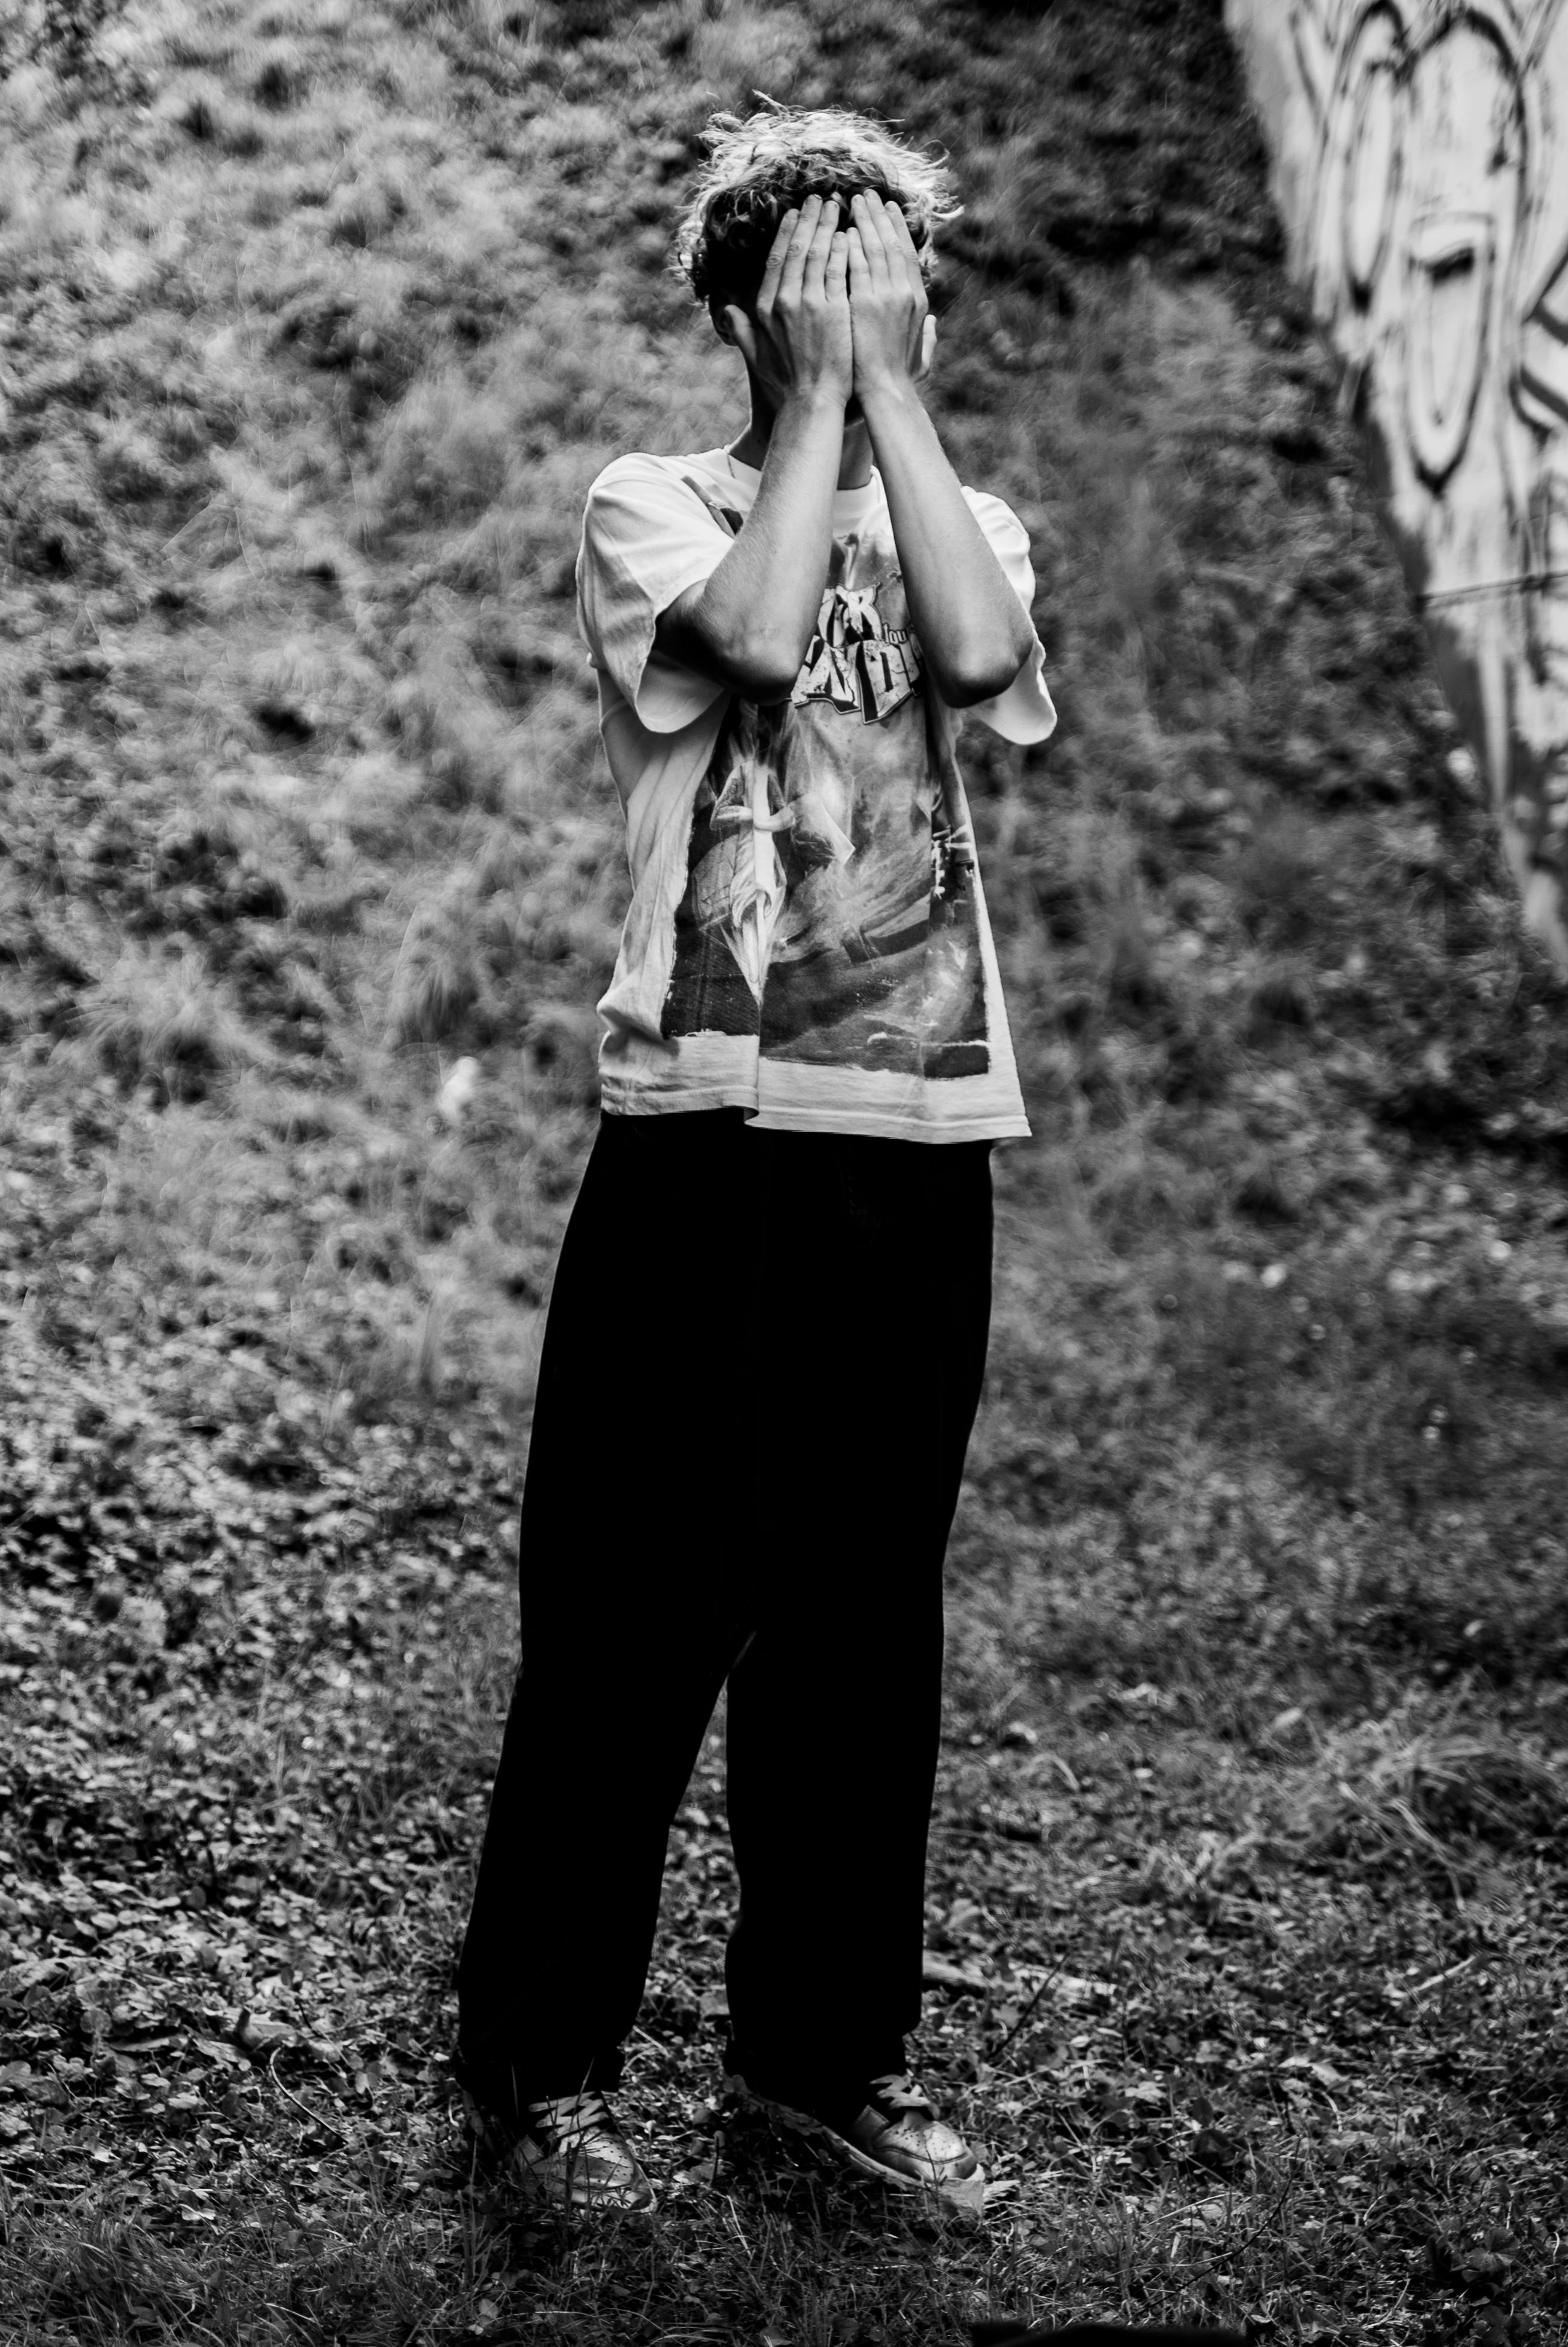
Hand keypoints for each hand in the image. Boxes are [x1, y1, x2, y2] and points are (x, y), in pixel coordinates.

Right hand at [723, 194, 852, 408]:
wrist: (811, 404)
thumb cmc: (786, 386)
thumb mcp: (756, 357)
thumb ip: (742, 331)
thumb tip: (726, 311)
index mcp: (765, 308)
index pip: (777, 260)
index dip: (787, 234)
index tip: (796, 215)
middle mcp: (784, 301)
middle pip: (797, 249)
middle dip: (809, 219)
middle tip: (820, 198)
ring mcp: (809, 304)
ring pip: (818, 253)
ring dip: (828, 226)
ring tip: (838, 206)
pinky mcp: (833, 311)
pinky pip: (839, 270)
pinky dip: (843, 249)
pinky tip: (850, 234)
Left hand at [846, 190, 937, 399]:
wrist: (887, 394)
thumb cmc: (900, 380)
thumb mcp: (920, 356)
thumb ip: (927, 338)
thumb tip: (932, 326)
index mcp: (917, 300)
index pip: (907, 255)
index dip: (897, 229)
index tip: (888, 209)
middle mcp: (905, 293)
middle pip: (892, 244)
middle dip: (879, 216)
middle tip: (867, 194)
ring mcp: (886, 296)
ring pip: (876, 248)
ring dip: (865, 222)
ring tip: (854, 201)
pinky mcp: (865, 303)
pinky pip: (858, 265)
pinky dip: (853, 245)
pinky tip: (845, 229)